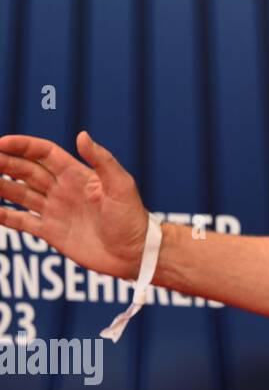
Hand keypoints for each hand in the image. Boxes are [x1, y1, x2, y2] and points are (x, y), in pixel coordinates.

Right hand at [0, 131, 149, 281]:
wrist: (135, 254)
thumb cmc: (133, 218)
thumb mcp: (122, 186)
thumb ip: (102, 161)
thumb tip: (82, 135)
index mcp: (78, 175)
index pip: (43, 153)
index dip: (22, 146)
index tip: (0, 142)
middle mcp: (63, 190)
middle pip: (26, 171)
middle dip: (4, 163)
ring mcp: (55, 211)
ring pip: (19, 193)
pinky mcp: (51, 232)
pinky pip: (21, 221)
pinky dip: (3, 216)